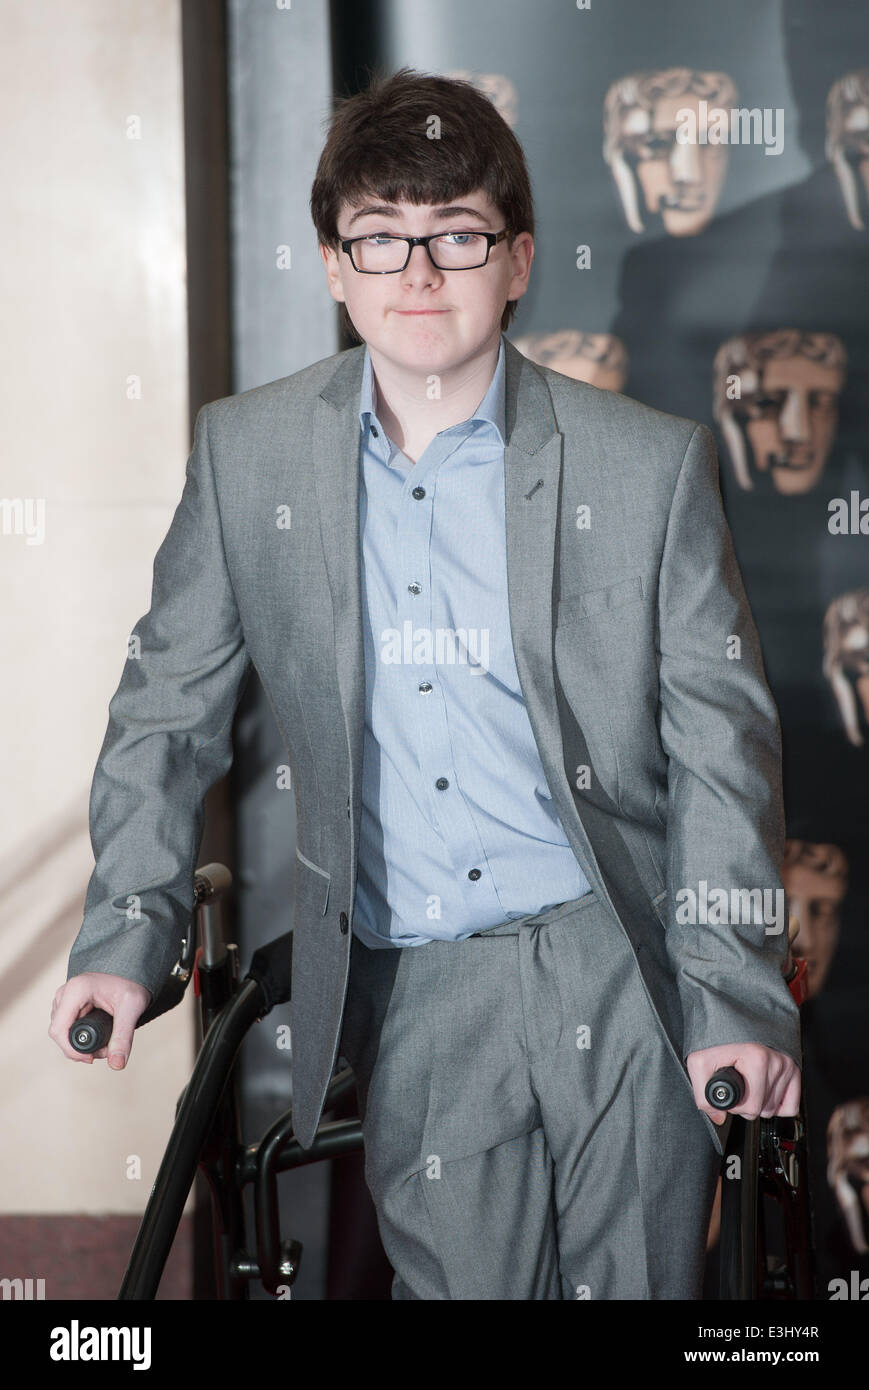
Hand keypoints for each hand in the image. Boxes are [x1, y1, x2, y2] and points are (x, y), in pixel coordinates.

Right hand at [49, 972, 151, 1068]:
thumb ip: (123, 1037)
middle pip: (60, 1033)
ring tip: (105, 1043)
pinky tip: (98, 1038)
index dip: (71, 1050)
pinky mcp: (68, 1004)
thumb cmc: (131, 984)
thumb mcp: (131, 1009)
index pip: (59, 1029)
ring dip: (80, 1044)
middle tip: (105, 1050)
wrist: (133, 973)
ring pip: (62, 1031)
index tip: (91, 1058)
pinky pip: (66, 1027)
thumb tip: (116, 1064)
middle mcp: (65, 993)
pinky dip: (80, 1037)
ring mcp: (64, 998)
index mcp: (76, 990)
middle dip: (79, 1049)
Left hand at [685, 1042, 800, 1125]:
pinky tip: (764, 1092)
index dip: (736, 1106)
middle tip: (738, 1087)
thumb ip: (702, 1095)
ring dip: (760, 1103)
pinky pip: (791, 1104)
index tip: (729, 1092)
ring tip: (748, 1085)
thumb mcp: (699, 1063)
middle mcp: (775, 1060)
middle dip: (747, 1104)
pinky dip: (778, 1104)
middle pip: (764, 1109)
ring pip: (776, 1107)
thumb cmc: (716, 1040)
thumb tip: (718, 1116)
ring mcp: (786, 1064)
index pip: (752, 1106)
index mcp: (756, 1058)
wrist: (729, 1020)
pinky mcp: (794, 1068)